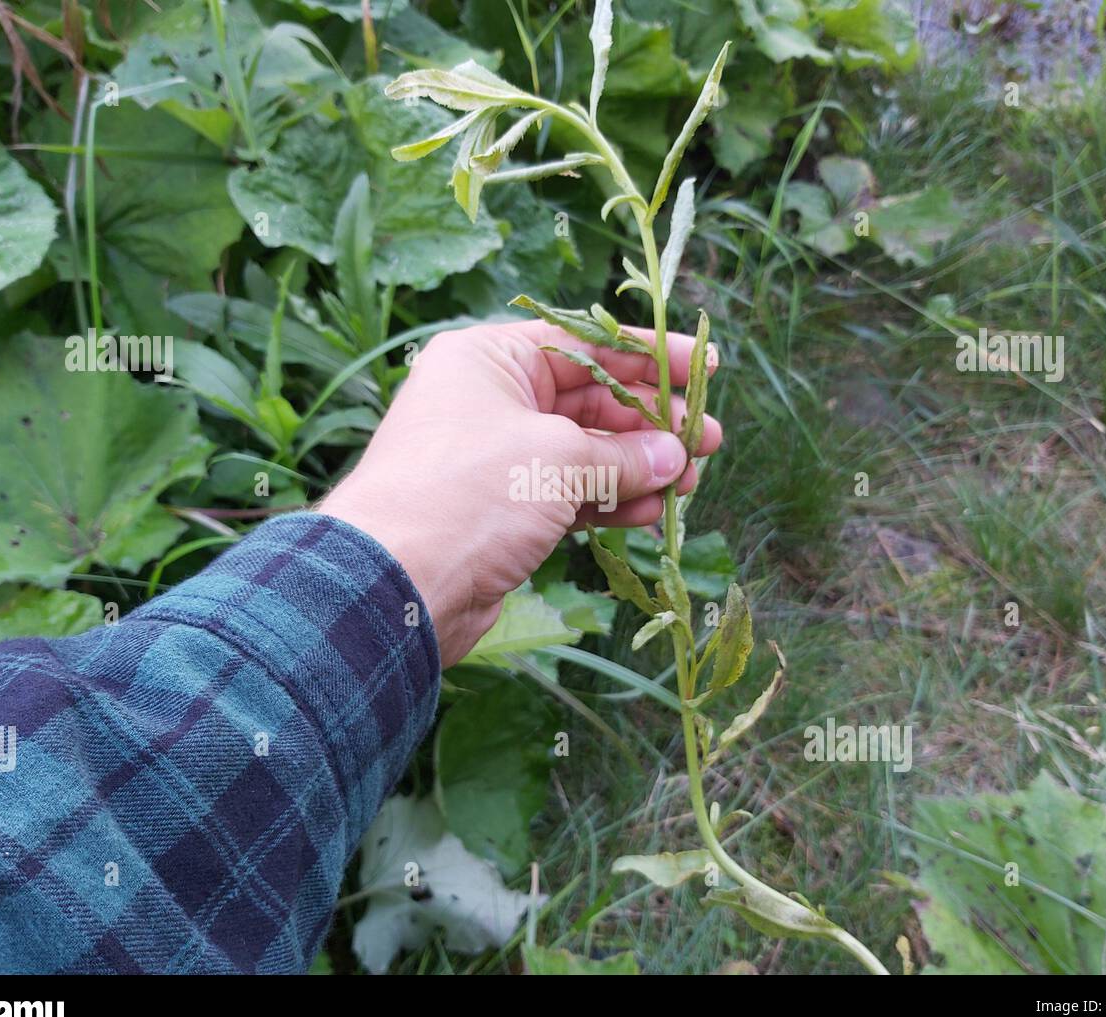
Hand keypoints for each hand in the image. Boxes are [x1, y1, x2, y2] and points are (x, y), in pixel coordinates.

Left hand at [317, 319, 721, 664]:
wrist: (398, 585)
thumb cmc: (470, 494)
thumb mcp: (557, 457)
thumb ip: (622, 454)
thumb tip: (673, 457)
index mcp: (491, 360)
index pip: (587, 342)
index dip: (652, 355)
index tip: (707, 367)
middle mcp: (491, 401)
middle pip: (589, 400)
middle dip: (651, 423)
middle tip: (708, 440)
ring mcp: (496, 459)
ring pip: (584, 453)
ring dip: (638, 468)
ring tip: (688, 482)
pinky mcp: (503, 511)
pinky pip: (569, 495)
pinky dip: (609, 502)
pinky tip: (650, 512)